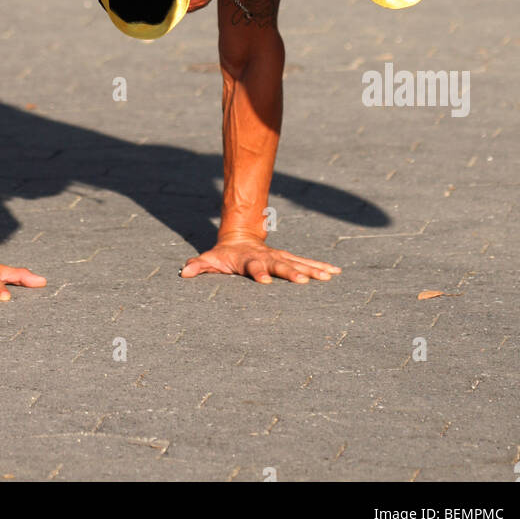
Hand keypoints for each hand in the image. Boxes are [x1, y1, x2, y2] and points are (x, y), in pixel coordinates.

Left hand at [180, 236, 340, 284]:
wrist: (240, 237)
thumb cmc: (224, 255)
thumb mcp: (210, 259)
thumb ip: (199, 265)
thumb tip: (184, 272)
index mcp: (249, 260)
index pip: (254, 267)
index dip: (258, 273)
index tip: (265, 281)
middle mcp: (267, 257)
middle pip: (280, 265)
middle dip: (292, 273)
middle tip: (305, 281)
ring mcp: (280, 257)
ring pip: (298, 262)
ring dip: (313, 269)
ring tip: (329, 276)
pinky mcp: (288, 258)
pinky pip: (307, 262)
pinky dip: (321, 267)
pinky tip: (335, 272)